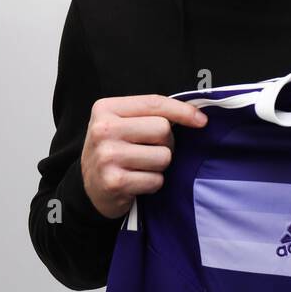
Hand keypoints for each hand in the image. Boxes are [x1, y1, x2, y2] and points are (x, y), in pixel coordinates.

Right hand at [80, 94, 207, 219]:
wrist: (89, 188)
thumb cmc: (113, 151)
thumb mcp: (121, 124)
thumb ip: (149, 114)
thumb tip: (197, 117)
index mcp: (106, 109)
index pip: (154, 103)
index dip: (183, 111)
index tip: (201, 120)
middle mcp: (103, 130)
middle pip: (163, 130)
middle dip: (166, 143)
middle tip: (150, 151)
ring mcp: (107, 156)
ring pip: (163, 157)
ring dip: (159, 166)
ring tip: (141, 167)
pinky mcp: (115, 181)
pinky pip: (156, 180)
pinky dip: (152, 183)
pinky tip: (137, 182)